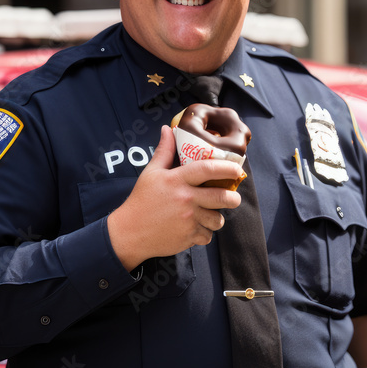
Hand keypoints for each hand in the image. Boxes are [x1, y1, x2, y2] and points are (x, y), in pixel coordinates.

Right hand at [107, 125, 243, 270]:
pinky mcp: (188, 237)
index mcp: (177, 180)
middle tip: (233, 198)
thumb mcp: (150, 173)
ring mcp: (188, 220)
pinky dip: (204, 233)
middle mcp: (186, 199)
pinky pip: (207, 236)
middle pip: (223, 197)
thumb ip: (164, 151)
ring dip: (217, 218)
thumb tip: (167, 129)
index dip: (228, 168)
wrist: (129, 233)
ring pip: (217, 219)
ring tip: (210, 215)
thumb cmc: (141, 201)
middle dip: (233, 198)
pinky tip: (196, 228)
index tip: (237, 169)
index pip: (208, 169)